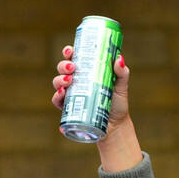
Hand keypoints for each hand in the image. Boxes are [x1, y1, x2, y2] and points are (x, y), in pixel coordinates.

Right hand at [52, 44, 139, 169]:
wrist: (116, 126)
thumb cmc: (117, 104)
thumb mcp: (121, 87)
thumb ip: (121, 73)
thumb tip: (119, 58)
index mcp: (86, 71)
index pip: (73, 58)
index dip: (68, 52)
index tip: (70, 51)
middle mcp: (76, 81)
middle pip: (62, 68)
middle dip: (63, 65)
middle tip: (72, 68)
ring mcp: (70, 94)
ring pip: (57, 82)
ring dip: (60, 79)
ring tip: (69, 80)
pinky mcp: (69, 109)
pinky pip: (57, 101)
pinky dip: (57, 96)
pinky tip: (62, 93)